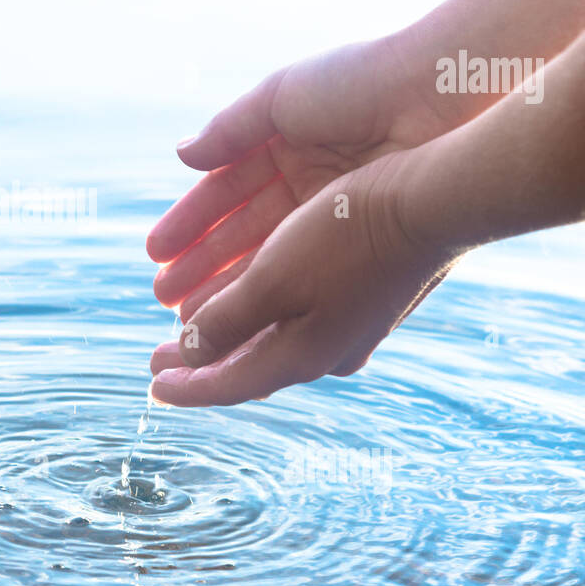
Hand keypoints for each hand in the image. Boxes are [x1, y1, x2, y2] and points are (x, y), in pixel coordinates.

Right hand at [147, 34, 461, 316]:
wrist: (440, 95)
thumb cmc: (361, 84)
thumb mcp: (280, 99)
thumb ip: (228, 131)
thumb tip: (182, 156)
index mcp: (289, 143)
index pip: (226, 193)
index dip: (190, 225)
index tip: (155, 254)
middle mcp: (312, 184)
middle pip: (244, 234)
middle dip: (204, 268)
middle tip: (165, 301)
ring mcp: (339, 214)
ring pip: (273, 260)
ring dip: (231, 288)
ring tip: (189, 319)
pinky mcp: (368, 237)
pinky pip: (312, 273)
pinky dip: (276, 295)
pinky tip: (244, 316)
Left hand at [149, 152, 455, 404]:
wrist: (432, 200)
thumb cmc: (348, 236)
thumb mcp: (273, 280)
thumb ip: (226, 322)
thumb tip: (189, 355)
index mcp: (303, 355)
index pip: (230, 383)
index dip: (186, 385)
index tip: (152, 385)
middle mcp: (326, 349)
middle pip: (250, 364)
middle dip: (201, 360)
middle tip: (160, 359)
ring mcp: (347, 323)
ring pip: (270, 336)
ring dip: (226, 330)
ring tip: (189, 322)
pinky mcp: (359, 293)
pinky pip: (293, 312)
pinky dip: (257, 309)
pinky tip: (247, 294)